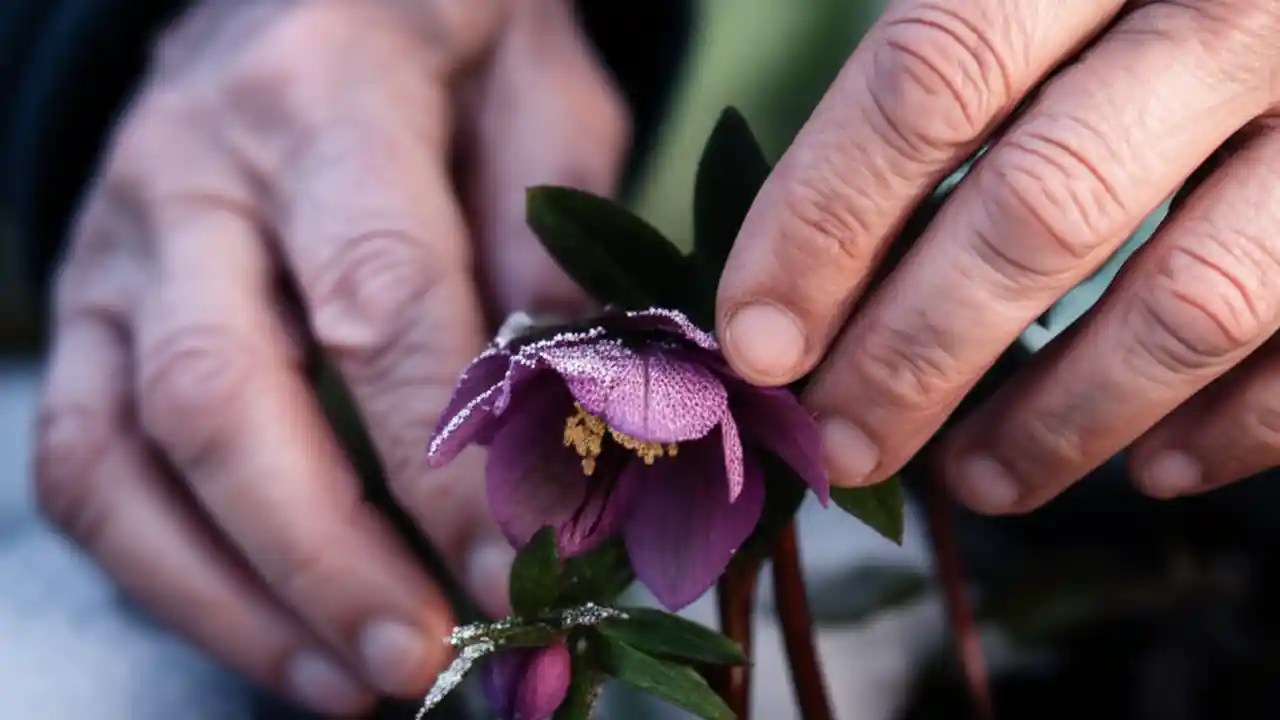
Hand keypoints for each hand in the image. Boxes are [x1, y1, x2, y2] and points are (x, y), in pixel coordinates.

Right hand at [32, 0, 626, 713]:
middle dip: (329, 556)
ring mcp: (117, 249)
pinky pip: (87, 462)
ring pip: (130, 453)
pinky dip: (171, 573)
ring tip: (353, 684)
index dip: (447, 459)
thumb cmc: (447, 38)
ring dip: (242, 597)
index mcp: (325, 98)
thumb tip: (560, 411)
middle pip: (227, 398)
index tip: (523, 567)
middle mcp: (192, 176)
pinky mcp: (88, 310)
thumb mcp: (539, 95)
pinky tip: (271, 635)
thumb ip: (549, 240)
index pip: (379, 303)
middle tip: (426, 659)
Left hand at [714, 0, 1279, 512]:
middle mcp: (1234, 13)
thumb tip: (804, 263)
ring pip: (1187, 301)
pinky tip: (1150, 471)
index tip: (757, 341)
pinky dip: (1228, 428)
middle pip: (1040, 210)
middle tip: (840, 441)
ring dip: (1060, 418)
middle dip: (916, 353)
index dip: (824, 222)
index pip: (929, 83)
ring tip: (973, 481)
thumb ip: (946, 68)